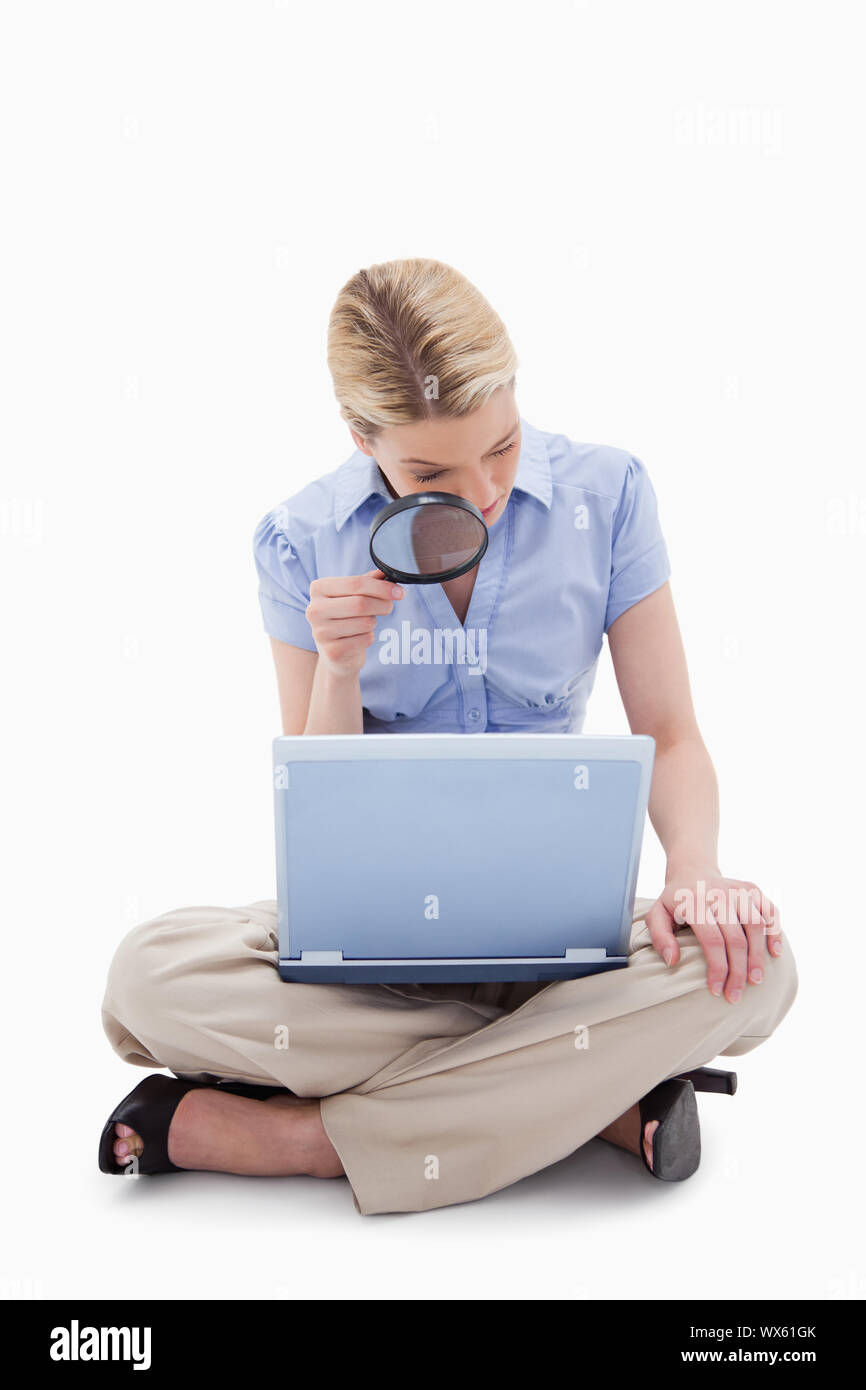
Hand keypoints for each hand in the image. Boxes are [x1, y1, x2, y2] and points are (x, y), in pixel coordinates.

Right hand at [305, 569, 402, 675]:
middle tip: (389, 607)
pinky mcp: (332, 652)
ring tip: (365, 623)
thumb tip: (383, 573)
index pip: (356, 583)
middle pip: (361, 603)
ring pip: (365, 622)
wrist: (335, 652)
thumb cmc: (345, 616)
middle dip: (383, 604)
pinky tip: (359, 638)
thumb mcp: (352, 595)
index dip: (381, 587)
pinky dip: (369, 637)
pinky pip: (365, 640)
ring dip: (373, 622)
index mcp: (319, 588)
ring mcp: (321, 632)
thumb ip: (367, 582)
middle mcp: (314, 610)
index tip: (399, 592)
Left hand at [645, 866, 782, 1003]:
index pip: (712, 941)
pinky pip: (770, 911)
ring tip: (755, 980)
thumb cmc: (675, 901)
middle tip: (736, 995)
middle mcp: (719, 894)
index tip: (717, 990)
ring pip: (756, 926)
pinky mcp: (752, 889)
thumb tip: (672, 960)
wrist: (692, 870)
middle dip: (738, 971)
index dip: (717, 968)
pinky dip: (775, 932)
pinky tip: (775, 954)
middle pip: (736, 938)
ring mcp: (738, 890)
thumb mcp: (657, 915)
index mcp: (695, 902)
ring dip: (758, 956)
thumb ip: (659, 937)